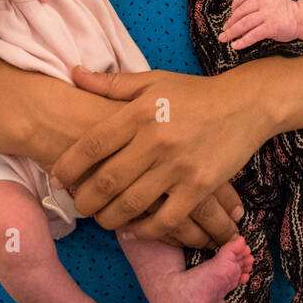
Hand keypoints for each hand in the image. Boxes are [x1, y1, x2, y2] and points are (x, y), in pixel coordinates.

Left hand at [50, 67, 267, 247]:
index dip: (69, 165)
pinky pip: (166, 218)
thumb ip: (112, 84)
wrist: (245, 103)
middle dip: (85, 200)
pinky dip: (146, 229)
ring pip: (132, 203)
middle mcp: (156, 140)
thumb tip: (74, 73)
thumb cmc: (195, 93)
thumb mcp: (153, 81)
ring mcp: (178, 166)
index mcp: (140, 112)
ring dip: (110, 218)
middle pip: (107, 180)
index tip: (57, 178)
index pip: (93, 144)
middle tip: (77, 206)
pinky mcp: (200, 186)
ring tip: (102, 219)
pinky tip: (134, 228)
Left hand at [218, 0, 298, 48]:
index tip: (231, 13)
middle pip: (241, 12)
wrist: (302, 18)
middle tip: (224, 30)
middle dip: (230, 22)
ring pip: (244, 24)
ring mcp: (267, 14)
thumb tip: (237, 23)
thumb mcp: (270, 4)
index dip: (234, 5)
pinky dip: (242, 41)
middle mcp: (264, 3)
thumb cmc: (284, 13)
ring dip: (231, 32)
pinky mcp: (271, 27)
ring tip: (224, 38)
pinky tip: (236, 46)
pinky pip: (253, 35)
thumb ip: (256, 9)